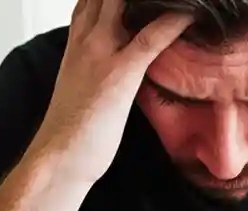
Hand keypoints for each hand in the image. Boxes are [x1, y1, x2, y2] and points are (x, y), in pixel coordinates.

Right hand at [33, 0, 191, 183]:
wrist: (57, 156)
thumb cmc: (71, 128)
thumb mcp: (80, 83)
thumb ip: (95, 63)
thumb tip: (113, 62)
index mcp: (77, 41)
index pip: (92, 0)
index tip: (135, 2)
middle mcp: (86, 38)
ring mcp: (101, 52)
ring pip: (126, 3)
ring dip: (153, 0)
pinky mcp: (120, 73)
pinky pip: (150, 39)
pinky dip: (173, 23)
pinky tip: (189, 15)